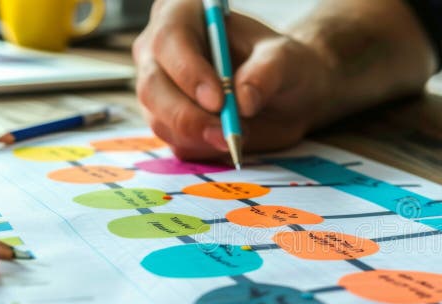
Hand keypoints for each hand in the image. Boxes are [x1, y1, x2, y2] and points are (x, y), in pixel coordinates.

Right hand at [133, 0, 333, 159]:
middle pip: (152, 86)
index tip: (217, 101)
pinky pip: (176, 143)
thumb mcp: (285, 60)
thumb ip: (266, 72)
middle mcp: (161, 52)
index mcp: (184, 16)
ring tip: (239, 135)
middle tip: (225, 134)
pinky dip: (205, 150)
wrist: (288, 96)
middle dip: (188, 116)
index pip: (169, 40)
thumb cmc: (282, 65)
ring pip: (160, 120)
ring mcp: (161, 90)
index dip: (188, 72)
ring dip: (200, 137)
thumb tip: (243, 100)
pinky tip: (230, 140)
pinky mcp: (170, 123)